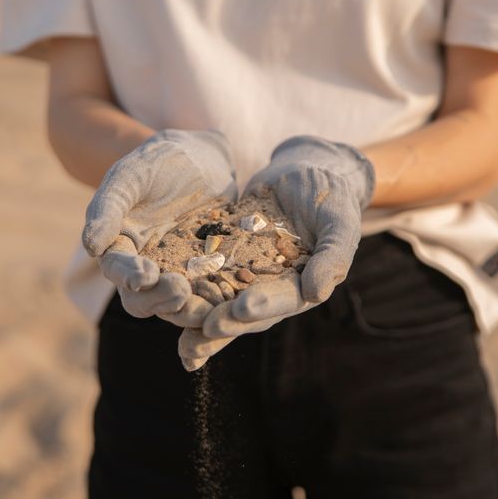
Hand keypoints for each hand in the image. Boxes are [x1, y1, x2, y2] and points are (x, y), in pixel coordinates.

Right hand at [82, 129, 237, 320]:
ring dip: (191, 310)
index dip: (129, 276)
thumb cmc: (158, 160)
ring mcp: (180, 273)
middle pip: (144, 299)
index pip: (118, 269)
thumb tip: (90, 247)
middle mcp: (147, 267)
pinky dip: (221, 301)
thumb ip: (109, 206)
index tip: (145, 277)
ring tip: (208, 306)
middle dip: (160, 299)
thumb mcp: (132, 173)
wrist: (203, 157)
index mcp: (121, 246)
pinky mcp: (210, 273)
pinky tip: (233, 299)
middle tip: (181, 291)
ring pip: (179, 304)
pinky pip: (213, 292)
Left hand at [178, 135, 374, 370]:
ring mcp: (245, 275)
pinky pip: (201, 274)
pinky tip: (158, 290)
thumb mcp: (339, 220)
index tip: (242, 308)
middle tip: (201, 327)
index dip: (263, 306)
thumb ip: (332, 256)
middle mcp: (271, 289)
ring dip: (198, 314)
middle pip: (246, 311)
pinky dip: (183, 283)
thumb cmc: (331, 194)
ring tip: (174, 323)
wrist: (305, 170)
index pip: (283, 301)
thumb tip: (317, 294)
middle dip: (224, 321)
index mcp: (303, 287)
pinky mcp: (223, 258)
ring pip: (218, 299)